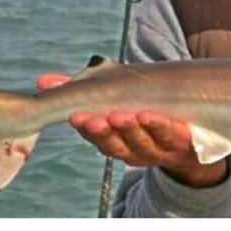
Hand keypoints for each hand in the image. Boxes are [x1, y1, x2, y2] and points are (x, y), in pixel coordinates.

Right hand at [36, 74, 226, 187]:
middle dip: (103, 131)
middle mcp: (133, 150)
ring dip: (130, 129)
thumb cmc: (140, 112)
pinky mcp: (180, 141)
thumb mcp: (114, 98)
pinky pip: (169, 135)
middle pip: (116, 144)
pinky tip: (148, 115)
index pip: (97, 137)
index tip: (75, 114)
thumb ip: (78, 90)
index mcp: (115, 142)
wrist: (187, 136)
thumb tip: (43, 80)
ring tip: (122, 114)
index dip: (86, 128)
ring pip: (141, 142)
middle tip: (93, 118)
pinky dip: (158, 126)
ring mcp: (157, 148)